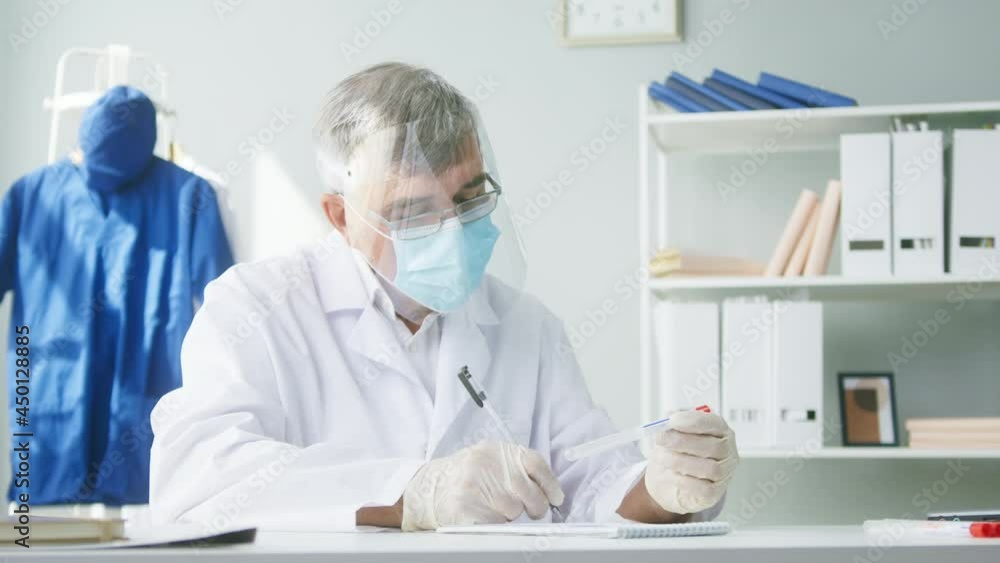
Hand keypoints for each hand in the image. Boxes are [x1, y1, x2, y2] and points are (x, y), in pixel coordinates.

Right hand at [401, 441, 564, 530]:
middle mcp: (485, 465)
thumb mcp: (490, 460)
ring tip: (495, 508)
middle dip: (536, 506)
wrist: (428, 487)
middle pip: (529, 492)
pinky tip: (485, 516)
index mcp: (495, 450)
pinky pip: (495, 524)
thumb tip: (550, 491)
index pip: (534, 462)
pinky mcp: (464, 509)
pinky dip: (495, 524)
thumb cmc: (466, 475)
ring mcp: (473, 487)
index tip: (556, 498)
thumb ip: (516, 467)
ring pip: (513, 511)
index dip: (550, 483)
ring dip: (510, 515)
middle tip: (533, 510)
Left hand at [644, 411, 738, 514]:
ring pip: (710, 468)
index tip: (671, 420)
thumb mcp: (673, 433)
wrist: (670, 481)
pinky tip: (670, 474)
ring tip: (661, 457)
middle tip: (660, 438)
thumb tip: (666, 420)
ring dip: (680, 461)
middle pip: (713, 446)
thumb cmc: (677, 452)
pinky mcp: (716, 493)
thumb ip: (673, 425)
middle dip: (682, 441)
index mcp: (720, 430)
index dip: (692, 421)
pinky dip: (684, 481)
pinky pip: (705, 489)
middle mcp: (728, 451)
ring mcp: (725, 473)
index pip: (713, 423)